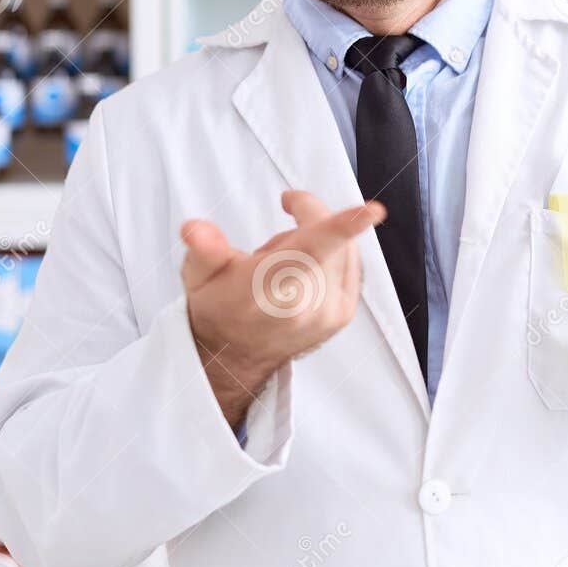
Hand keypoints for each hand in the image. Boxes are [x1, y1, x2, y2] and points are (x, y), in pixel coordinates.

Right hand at [181, 190, 385, 428]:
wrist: (234, 356)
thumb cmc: (219, 306)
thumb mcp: (199, 275)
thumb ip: (203, 249)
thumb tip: (194, 230)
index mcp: (269, 290)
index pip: (310, 249)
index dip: (343, 226)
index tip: (373, 211)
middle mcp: (306, 305)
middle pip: (325, 231)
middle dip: (303, 216)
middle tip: (271, 239)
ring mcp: (330, 312)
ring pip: (341, 243)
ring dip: (317, 237)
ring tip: (282, 261)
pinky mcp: (344, 314)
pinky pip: (349, 260)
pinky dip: (332, 252)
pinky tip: (304, 269)